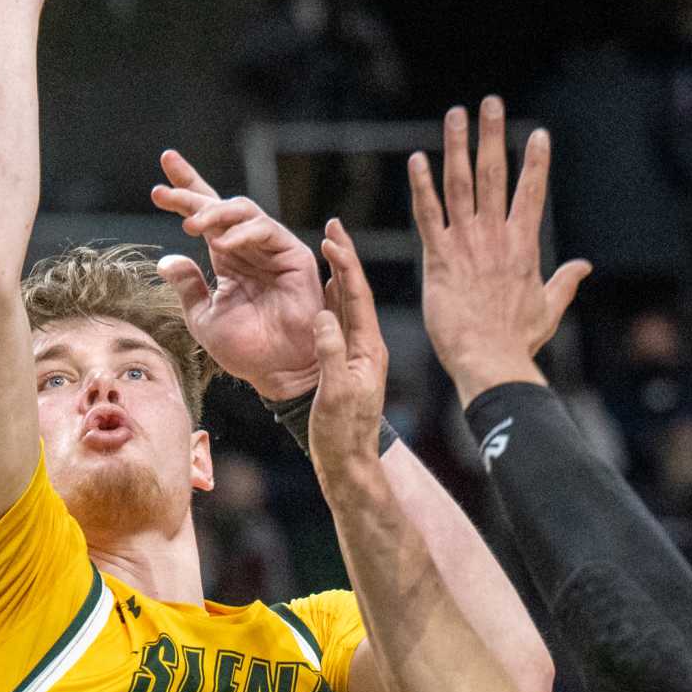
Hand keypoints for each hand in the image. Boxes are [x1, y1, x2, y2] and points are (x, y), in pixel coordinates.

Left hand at [150, 153, 324, 400]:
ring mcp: (273, 249)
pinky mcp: (294, 255)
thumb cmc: (246, 351)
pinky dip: (242, 232)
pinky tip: (221, 242)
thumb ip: (188, 286)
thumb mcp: (204, 317)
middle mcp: (250, 249)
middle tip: (162, 193)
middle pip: (221, 204)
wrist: (277, 371)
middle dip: (190, 191)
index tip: (156, 190)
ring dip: (214, 212)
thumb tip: (165, 261)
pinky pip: (267, 230)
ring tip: (190, 225)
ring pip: (243, 211)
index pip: (206, 218)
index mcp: (229, 259)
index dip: (184, 197)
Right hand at [309, 219, 389, 496]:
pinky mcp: (347, 365)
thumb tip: (322, 315)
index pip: (358, 297)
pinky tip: (323, 288)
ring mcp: (358, 355)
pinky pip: (339, 323)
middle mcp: (367, 346)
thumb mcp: (335, 394)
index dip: (345, 264)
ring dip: (337, 274)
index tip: (332, 237)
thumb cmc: (342, 435)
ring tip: (327, 247)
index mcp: (368, 350)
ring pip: (347, 305)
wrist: (348, 464)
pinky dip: (330, 299)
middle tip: (333, 227)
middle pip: (355, 293)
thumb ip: (330, 354)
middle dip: (344, 259)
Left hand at [410, 96, 591, 405]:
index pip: (531, 193)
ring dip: (457, 147)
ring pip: (460, 185)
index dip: (536, 162)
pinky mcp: (438, 258)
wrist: (490, 360)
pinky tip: (416, 159)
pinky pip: (428, 215)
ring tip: (456, 115)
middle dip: (493, 136)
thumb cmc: (518, 341)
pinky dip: (422, 186)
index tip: (539, 134)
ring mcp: (466, 244)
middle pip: (495, 175)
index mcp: (523, 246)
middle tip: (491, 102)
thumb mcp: (548, 309)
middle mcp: (496, 236)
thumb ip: (565, 282)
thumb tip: (584, 266)